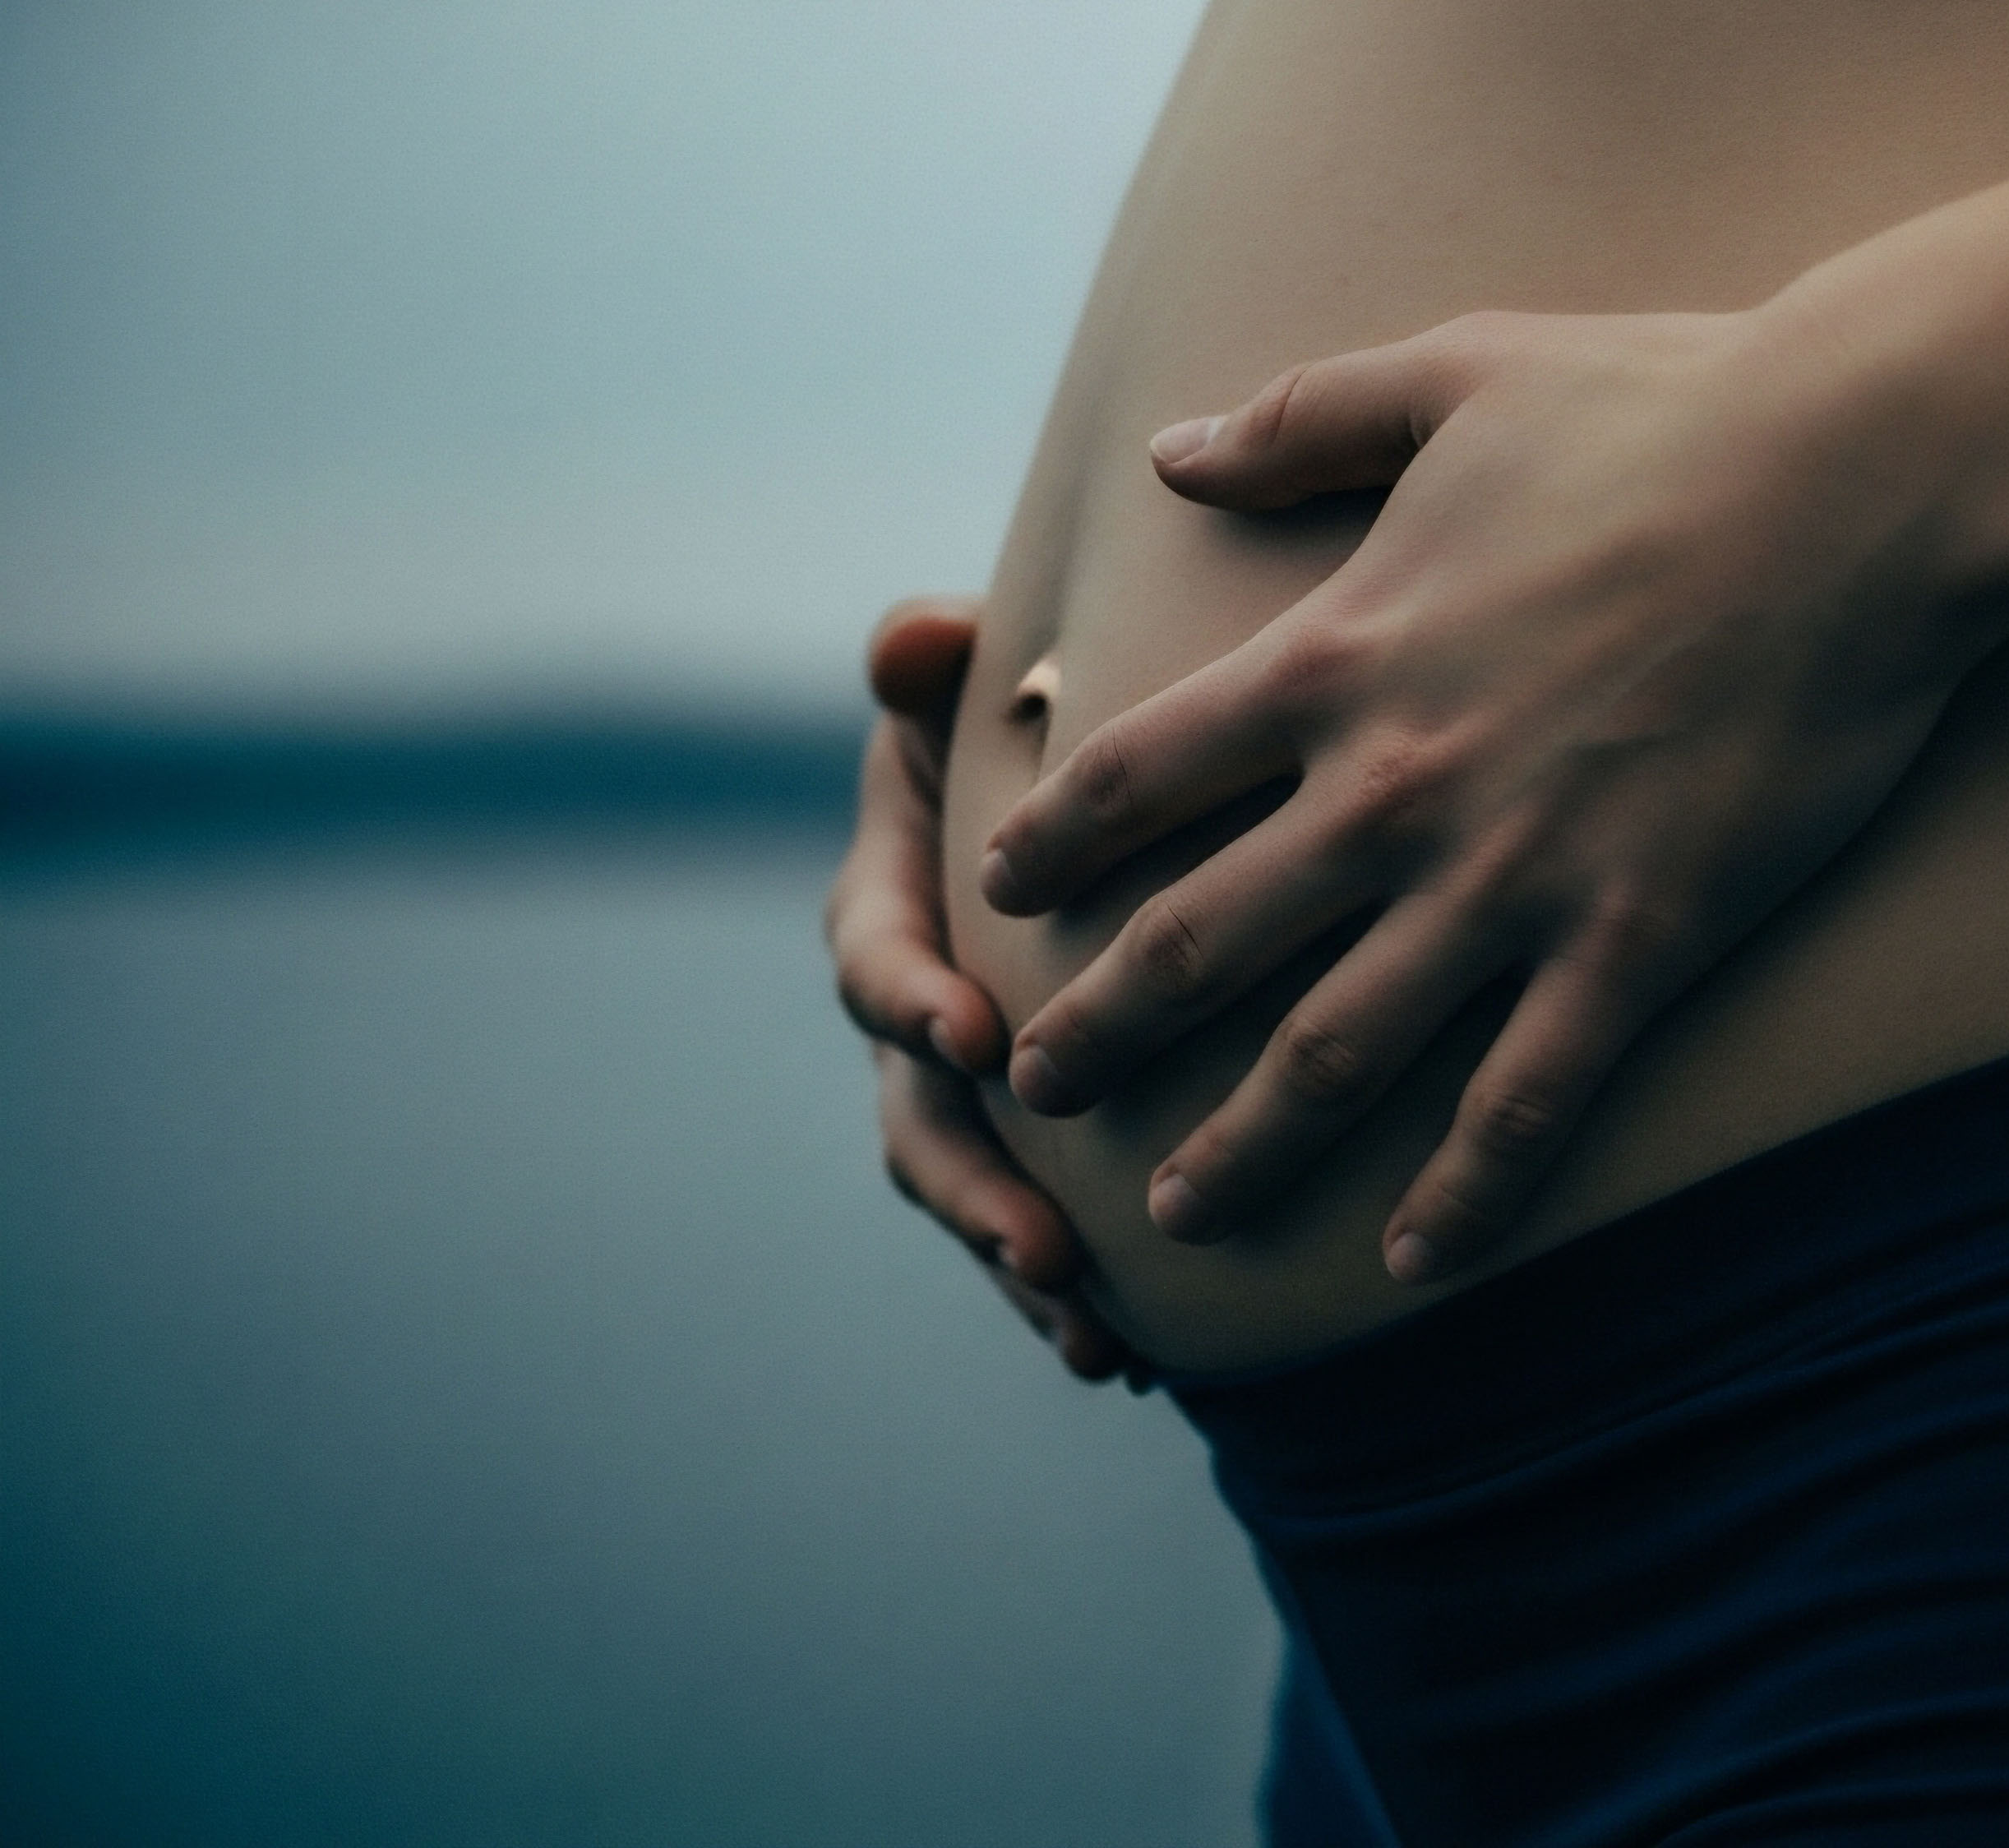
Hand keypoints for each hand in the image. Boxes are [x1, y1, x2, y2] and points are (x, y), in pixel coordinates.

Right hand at [827, 597, 1153, 1389]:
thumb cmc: (1048, 700)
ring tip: (1094, 1337)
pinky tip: (1132, 1365)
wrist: (1127, 780)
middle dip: (974, 1190)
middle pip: (918, 1114)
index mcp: (894, 888)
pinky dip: (1073, 1296)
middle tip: (1040, 1245)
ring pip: (977, 1193)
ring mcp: (972, 1086)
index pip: (875, 951)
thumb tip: (912, 643)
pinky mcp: (1040, 1135)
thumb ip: (938, 659)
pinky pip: (1044, 1227)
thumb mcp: (987, 669)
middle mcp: (919, 1001)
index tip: (969, 1034)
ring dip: (1024, 1269)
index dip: (909, 994)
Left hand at [981, 308, 1998, 1282]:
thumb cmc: (1671, 405)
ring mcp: (1513, 878)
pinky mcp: (1638, 938)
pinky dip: (1460, 1195)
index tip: (1005, 893)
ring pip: (1333, 1052)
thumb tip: (1166, 453)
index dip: (1054, 841)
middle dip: (1099, 1031)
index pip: (1137, 772)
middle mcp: (1394, 787)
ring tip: (1176, 1213)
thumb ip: (1297, 421)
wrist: (1864, 480)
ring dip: (1240, 1145)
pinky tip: (1411, 1263)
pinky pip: (1526, 1101)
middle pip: (1196, 941)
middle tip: (1034, 1092)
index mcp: (1337, 653)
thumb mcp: (1456, 372)